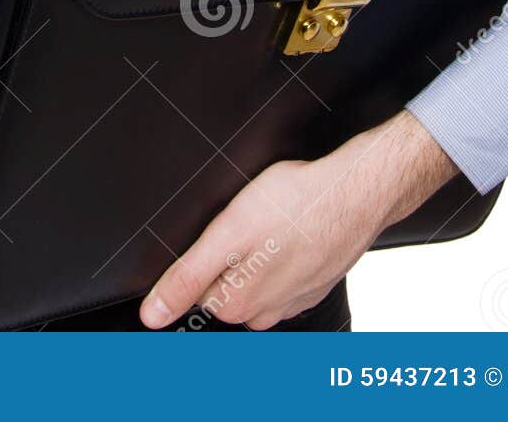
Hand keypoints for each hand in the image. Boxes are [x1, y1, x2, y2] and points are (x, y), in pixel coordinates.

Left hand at [139, 111, 458, 329]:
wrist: (355, 192)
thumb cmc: (296, 204)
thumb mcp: (228, 234)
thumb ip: (187, 277)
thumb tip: (152, 315)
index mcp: (236, 304)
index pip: (192, 289)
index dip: (195, 253)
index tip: (214, 231)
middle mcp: (262, 313)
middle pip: (221, 285)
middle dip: (223, 255)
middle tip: (242, 220)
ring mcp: (290, 299)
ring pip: (253, 279)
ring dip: (252, 254)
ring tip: (268, 221)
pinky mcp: (311, 283)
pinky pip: (281, 273)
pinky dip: (279, 252)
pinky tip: (288, 229)